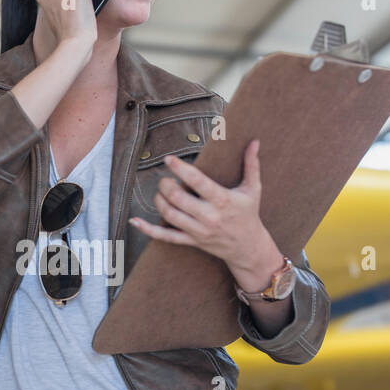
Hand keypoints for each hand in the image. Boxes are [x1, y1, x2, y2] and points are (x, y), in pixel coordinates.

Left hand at [129, 138, 272, 271]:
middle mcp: (208, 216)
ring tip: (161, 192)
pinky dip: (148, 229)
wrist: (248, 248)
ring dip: (159, 200)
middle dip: (166, 185)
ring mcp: (197, 231)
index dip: (181, 169)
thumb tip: (255, 141)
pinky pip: (165, 237)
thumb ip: (252, 164)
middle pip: (178, 198)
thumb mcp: (253, 189)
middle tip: (166, 179)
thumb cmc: (248, 214)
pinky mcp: (190, 241)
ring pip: (169, 215)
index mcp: (222, 200)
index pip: (198, 182)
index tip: (169, 159)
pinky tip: (135, 221)